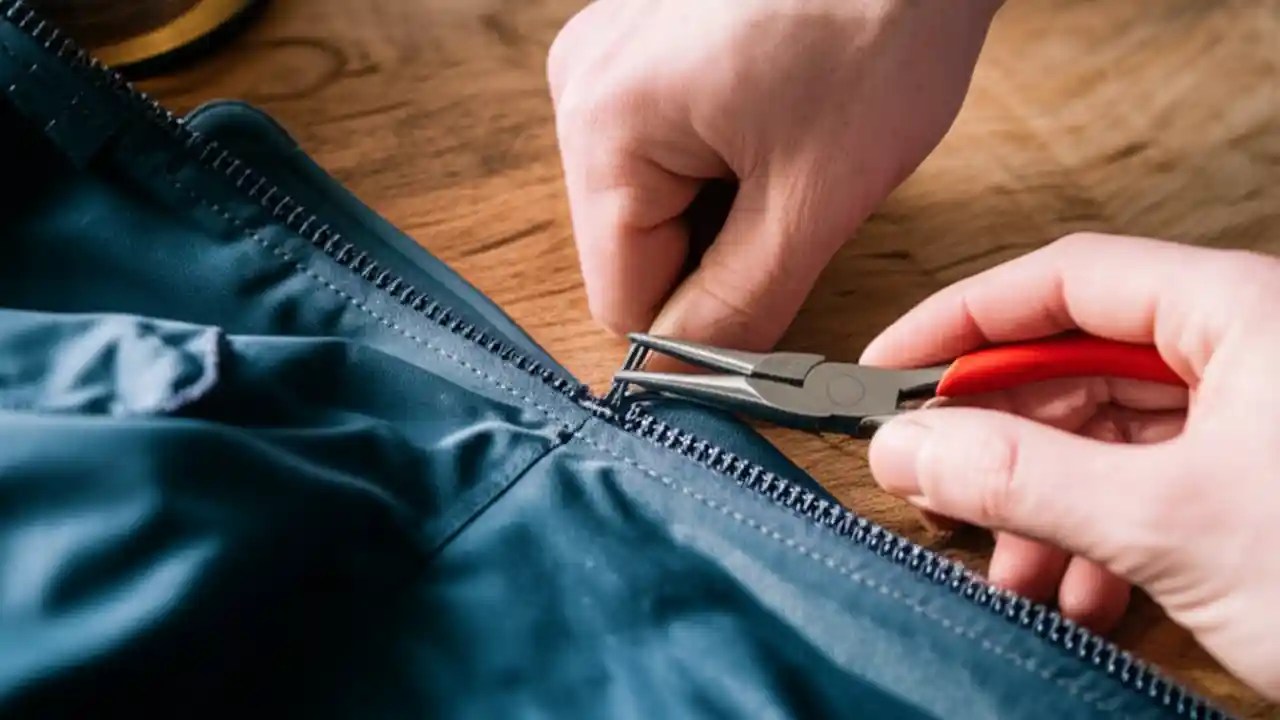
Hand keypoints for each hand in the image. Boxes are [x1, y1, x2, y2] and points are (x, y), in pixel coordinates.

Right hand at [548, 0, 1003, 350]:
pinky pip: (663, 147)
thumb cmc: (880, 23)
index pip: (620, 299)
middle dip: (714, 257)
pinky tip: (774, 122)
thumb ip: (739, 308)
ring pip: (650, 202)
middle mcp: (580, 84)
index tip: (771, 312)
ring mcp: (608, 55)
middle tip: (796, 208)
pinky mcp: (643, 42)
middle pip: (630, 248)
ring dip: (721, 209)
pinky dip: (720, 162)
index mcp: (603, 123)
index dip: (698, 331)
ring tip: (792, 148)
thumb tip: (680, 383)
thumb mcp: (814, 199)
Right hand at [864, 233, 1279, 700]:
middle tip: (935, 482)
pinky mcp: (1257, 481)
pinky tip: (1081, 591)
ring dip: (1046, 505)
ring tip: (1014, 570)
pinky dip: (1100, 537)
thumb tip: (908, 446)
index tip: (890, 364)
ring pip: (1110, 436)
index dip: (961, 320)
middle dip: (1003, 440)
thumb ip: (1019, 475)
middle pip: (1078, 364)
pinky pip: (1150, 486)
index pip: (1063, 281)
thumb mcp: (1165, 523)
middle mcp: (1247, 350)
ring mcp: (1254, 419)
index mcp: (1240, 312)